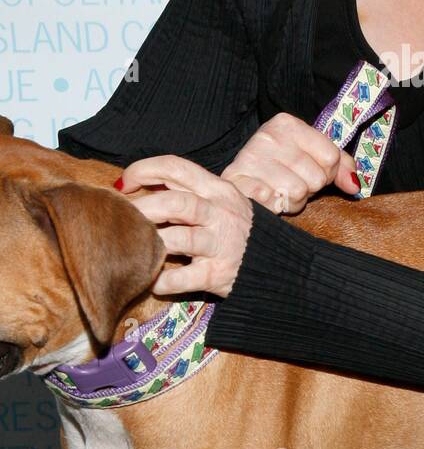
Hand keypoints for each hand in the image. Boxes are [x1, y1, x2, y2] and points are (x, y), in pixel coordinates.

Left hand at [117, 155, 252, 298]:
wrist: (277, 265)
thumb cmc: (239, 230)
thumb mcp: (223, 201)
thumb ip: (191, 191)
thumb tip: (145, 185)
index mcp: (218, 189)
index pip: (176, 168)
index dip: (144, 171)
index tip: (124, 184)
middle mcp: (220, 213)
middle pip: (175, 203)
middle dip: (141, 208)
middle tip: (121, 218)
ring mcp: (220, 244)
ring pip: (178, 239)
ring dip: (149, 243)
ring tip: (131, 247)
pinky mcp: (218, 274)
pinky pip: (183, 278)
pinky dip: (162, 280)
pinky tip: (150, 279)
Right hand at [219, 112, 359, 213]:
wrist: (235, 181)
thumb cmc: (277, 167)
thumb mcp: (308, 154)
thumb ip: (339, 164)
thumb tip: (354, 185)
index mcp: (287, 124)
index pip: (331, 157)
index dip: (327, 173)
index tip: (310, 172)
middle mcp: (268, 137)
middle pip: (317, 178)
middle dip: (309, 189)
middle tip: (291, 184)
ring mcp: (251, 159)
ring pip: (298, 194)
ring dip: (292, 202)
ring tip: (279, 193)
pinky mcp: (238, 183)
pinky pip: (275, 203)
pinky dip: (275, 207)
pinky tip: (267, 199)